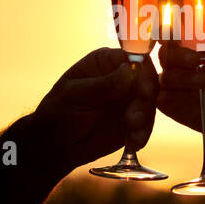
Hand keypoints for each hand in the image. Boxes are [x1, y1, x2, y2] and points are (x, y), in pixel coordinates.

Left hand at [30, 48, 158, 171]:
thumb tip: (129, 69)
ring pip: (149, 104)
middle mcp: (121, 78)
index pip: (133, 59)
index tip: (145, 92)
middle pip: (147, 82)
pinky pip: (145, 125)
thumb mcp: (76, 96)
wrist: (55, 145)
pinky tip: (133, 143)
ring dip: (144, 120)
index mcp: (105, 63)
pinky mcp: (132, 121)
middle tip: (134, 120)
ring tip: (132, 133)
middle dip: (145, 102)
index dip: (144, 74)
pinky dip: (142, 134)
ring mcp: (128, 99)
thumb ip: (103, 85)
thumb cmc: (58, 112)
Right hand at [158, 17, 204, 145]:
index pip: (168, 36)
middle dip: (179, 56)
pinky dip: (173, 95)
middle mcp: (174, 65)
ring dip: (184, 78)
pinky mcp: (166, 103)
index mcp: (185, 50)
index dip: (165, 32)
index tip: (170, 31)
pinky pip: (162, 96)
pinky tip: (187, 96)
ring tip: (203, 83)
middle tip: (195, 59)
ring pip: (166, 76)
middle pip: (165, 54)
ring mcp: (169, 84)